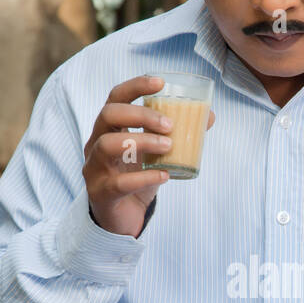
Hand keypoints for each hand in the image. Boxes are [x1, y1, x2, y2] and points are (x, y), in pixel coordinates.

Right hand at [83, 75, 215, 237]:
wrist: (122, 219)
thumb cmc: (137, 179)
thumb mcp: (156, 154)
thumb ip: (176, 135)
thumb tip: (209, 116)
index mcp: (108, 129)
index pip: (115, 98)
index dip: (135, 86)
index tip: (160, 82)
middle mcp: (95, 144)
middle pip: (108, 115)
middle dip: (141, 115)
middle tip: (169, 125)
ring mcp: (94, 169)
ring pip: (108, 145)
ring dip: (142, 141)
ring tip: (168, 146)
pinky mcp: (100, 194)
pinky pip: (119, 183)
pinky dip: (144, 177)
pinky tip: (165, 176)